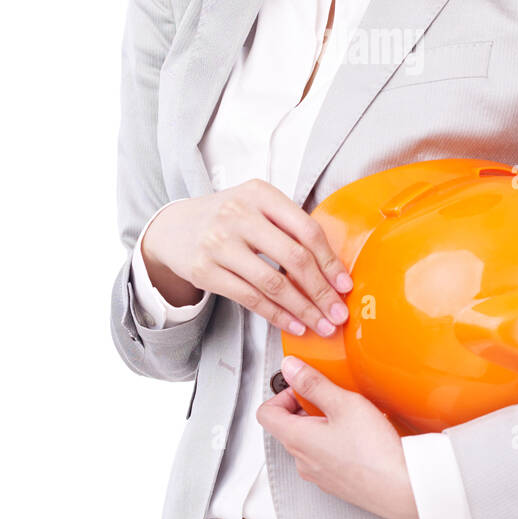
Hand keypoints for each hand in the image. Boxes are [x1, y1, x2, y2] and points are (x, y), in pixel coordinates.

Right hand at [143, 180, 352, 335]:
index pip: (306, 229)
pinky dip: (276, 315)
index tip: (345, 285)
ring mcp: (220, 243)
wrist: (173, 228)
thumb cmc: (226, 218)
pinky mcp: (205, 270)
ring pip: (273, 283)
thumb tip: (332, 268)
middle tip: (338, 313)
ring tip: (320, 325)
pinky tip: (293, 324)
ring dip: (302, 309)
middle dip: (321, 291)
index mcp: (260, 194)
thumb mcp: (256, 206)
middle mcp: (239, 214)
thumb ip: (288, 226)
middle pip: (294, 258)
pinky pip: (250, 298)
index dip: (330, 261)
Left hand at [257, 357, 420, 518]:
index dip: (281, 394)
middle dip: (305, 407)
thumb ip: (313, 383)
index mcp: (296, 439)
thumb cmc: (374, 451)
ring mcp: (318, 474)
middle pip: (287, 426)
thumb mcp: (343, 403)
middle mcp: (302, 460)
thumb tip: (291, 368)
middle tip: (331, 397)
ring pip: (307, 441)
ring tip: (348, 416)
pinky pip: (324, 456)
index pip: (266, 413)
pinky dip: (335, 441)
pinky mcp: (335, 482)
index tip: (302, 386)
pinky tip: (359, 436)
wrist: (401, 488)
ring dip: (322, 424)